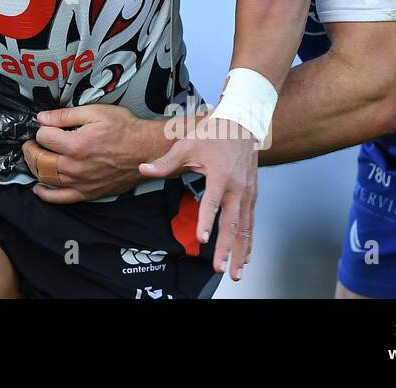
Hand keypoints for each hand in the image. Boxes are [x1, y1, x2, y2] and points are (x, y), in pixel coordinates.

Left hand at [23, 104, 168, 202]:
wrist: (147, 150)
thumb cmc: (125, 129)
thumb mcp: (96, 112)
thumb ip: (65, 115)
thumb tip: (42, 118)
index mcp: (76, 144)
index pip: (43, 137)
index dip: (41, 129)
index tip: (44, 126)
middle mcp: (75, 167)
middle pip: (39, 159)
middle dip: (30, 149)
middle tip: (31, 142)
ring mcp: (81, 182)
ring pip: (46, 177)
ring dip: (35, 167)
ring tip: (34, 158)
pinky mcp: (88, 193)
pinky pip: (61, 198)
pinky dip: (47, 195)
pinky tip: (39, 188)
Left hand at [139, 115, 257, 280]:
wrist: (241, 123)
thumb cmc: (214, 134)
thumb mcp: (186, 145)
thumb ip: (165, 162)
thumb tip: (143, 169)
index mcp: (220, 175)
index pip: (212, 202)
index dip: (207, 221)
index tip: (202, 239)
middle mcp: (237, 187)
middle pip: (232, 222)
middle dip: (225, 248)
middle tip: (219, 268)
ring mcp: (247, 193)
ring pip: (245, 227)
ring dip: (240, 251)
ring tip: (235, 271)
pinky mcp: (252, 195)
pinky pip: (251, 222)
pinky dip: (249, 240)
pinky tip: (245, 256)